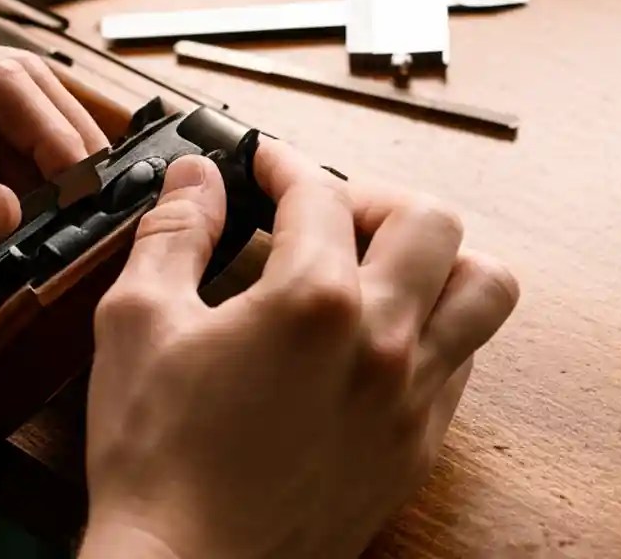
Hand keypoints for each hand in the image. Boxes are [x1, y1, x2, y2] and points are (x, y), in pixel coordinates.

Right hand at [78, 140, 519, 558]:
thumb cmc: (157, 457)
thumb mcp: (137, 323)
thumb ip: (173, 234)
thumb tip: (195, 178)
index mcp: (312, 303)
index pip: (319, 192)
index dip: (283, 163)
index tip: (263, 165)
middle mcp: (382, 344)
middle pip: (432, 222)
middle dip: (376, 197)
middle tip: (326, 214)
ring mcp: (411, 400)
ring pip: (484, 291)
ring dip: (438, 260)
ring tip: (379, 268)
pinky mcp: (417, 448)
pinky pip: (463, 363)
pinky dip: (434, 330)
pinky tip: (375, 341)